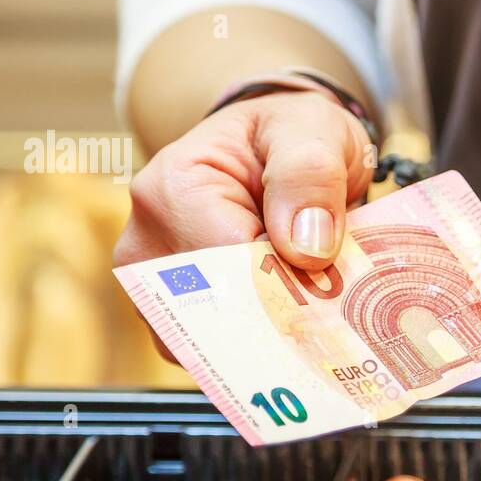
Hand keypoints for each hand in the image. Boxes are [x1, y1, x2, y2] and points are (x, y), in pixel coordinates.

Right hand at [113, 90, 373, 357]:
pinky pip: (216, 349)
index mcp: (173, 188)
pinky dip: (259, 340)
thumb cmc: (287, 135)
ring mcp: (153, 288)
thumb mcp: (313, 130)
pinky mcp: (172, 317)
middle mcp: (147, 243)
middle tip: (333, 301)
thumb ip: (310, 177)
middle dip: (282, 314)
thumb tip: (306, 248)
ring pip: (217, 341)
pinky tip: (289, 311)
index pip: (232, 265)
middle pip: (220, 311)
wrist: (271, 147)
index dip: (288, 282)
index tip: (333, 284)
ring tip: (309, 295)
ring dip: (272, 331)